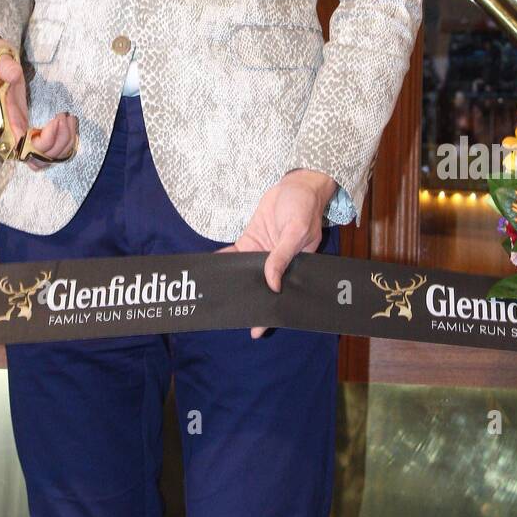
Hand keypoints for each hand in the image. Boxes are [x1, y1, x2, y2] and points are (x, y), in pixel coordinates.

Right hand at [0, 29, 77, 168]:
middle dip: (58, 144)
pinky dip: (62, 140)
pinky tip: (68, 122)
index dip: (44, 142)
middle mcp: (11, 131)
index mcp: (2, 120)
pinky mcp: (28, 126)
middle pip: (36, 159)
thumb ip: (5, 66)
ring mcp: (20, 130)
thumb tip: (13, 74)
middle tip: (65, 118)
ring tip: (69, 119)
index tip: (56, 120)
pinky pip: (46, 147)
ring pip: (43, 157)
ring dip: (62, 144)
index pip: (23, 148)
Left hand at [218, 168, 336, 338]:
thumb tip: (271, 283)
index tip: (255, 331)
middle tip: (228, 317)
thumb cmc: (304, 208)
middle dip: (246, 301)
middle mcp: (277, 265)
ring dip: (232, 283)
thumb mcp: (296, 232)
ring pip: (244, 274)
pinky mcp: (250, 240)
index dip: (269, 313)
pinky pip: (235, 255)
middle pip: (260, 288)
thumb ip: (281, 256)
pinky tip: (212, 269)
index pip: (280, 296)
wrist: (296, 185)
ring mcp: (262, 253)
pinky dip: (224, 261)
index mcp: (294, 268)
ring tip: (216, 298)